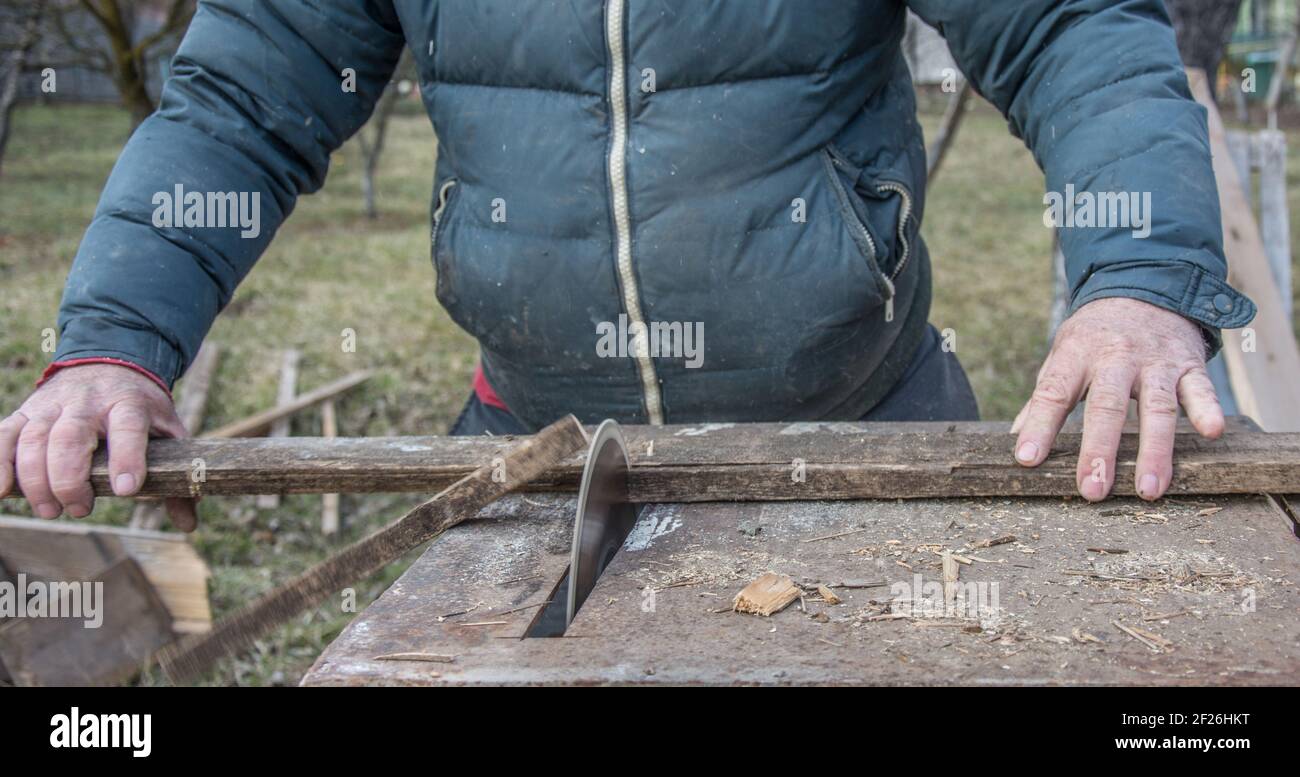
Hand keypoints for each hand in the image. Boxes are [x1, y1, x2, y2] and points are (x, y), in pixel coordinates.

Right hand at [0, 363, 197, 530]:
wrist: (109, 361)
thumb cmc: (140, 408)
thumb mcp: (167, 431)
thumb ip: (175, 475)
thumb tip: (189, 524)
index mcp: (129, 403)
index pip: (128, 427)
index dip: (127, 457)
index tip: (126, 489)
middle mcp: (88, 402)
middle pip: (70, 437)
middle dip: (70, 479)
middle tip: (80, 509)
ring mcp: (52, 406)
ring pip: (34, 439)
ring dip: (36, 479)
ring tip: (51, 510)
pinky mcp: (25, 413)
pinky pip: (3, 436)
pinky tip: (2, 491)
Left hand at [1011, 297, 1223, 501]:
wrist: (1145, 286)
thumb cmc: (1095, 335)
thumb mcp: (1063, 354)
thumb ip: (1045, 396)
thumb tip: (1015, 439)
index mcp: (1076, 355)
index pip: (1054, 393)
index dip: (1040, 426)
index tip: (1027, 459)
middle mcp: (1116, 357)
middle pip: (1107, 406)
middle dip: (1099, 449)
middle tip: (1092, 491)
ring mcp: (1156, 362)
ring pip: (1156, 407)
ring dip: (1154, 450)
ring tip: (1149, 489)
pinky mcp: (1189, 364)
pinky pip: (1201, 388)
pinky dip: (1207, 408)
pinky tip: (1212, 432)